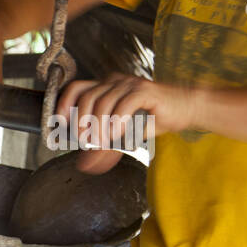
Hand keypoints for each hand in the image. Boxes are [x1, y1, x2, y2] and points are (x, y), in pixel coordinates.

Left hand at [55, 72, 197, 172]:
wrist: (186, 109)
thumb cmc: (152, 118)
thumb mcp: (122, 133)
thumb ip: (103, 145)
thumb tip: (84, 165)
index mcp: (104, 87)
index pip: (76, 88)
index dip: (64, 103)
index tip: (61, 123)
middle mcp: (114, 82)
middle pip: (87, 97)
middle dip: (82, 121)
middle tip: (84, 141)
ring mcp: (129, 84)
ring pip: (104, 102)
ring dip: (99, 126)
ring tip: (102, 142)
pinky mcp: (145, 90)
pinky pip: (125, 103)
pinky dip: (117, 119)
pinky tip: (117, 133)